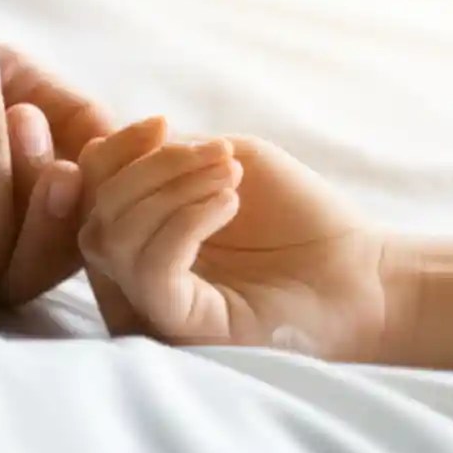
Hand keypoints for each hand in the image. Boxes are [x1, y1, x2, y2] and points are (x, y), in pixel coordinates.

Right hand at [77, 118, 393, 360]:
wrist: (360, 270)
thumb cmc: (298, 216)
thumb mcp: (226, 162)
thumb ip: (165, 156)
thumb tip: (108, 150)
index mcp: (140, 229)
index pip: (92, 187)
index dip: (116, 149)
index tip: (163, 123)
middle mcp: (134, 272)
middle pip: (96, 211)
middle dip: (152, 169)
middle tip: (220, 156)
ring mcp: (152, 305)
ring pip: (114, 240)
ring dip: (171, 191)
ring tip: (230, 180)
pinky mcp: (181, 328)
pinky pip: (151, 273)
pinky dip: (183, 224)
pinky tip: (227, 204)